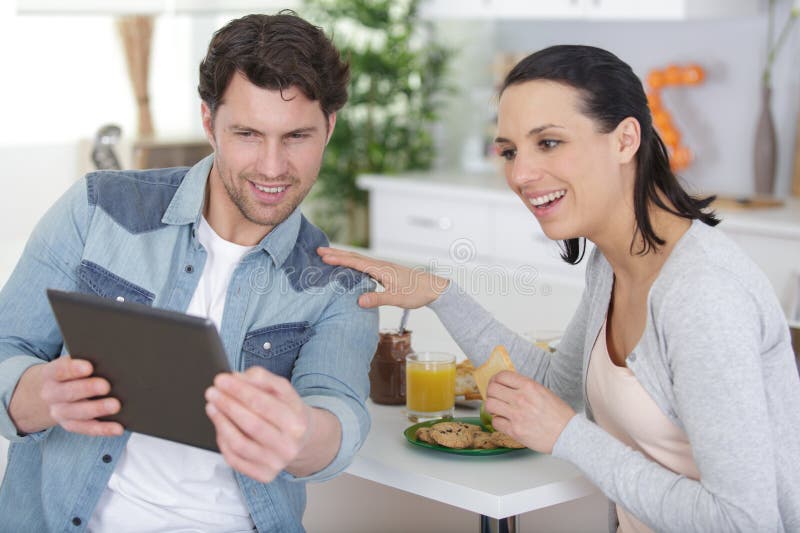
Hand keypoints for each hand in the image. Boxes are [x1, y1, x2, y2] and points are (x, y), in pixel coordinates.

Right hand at [10, 355, 122, 436]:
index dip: (73, 369)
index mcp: (51, 374)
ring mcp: (59, 412)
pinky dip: (103, 429)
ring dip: (97, 409)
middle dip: (88, 389)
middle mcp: (51, 394)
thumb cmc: (72, 373)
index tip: (89, 367)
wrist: (51, 392)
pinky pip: (87, 428)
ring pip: (77, 412)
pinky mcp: (70, 425)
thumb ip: (87, 361)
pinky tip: (118, 428)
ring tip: (115, 406)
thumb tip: (111, 360)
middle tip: (106, 386)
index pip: (59, 370)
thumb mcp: (72, 364)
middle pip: (68, 392)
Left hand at [205, 367, 312, 482]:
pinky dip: (222, 441)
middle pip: (251, 424)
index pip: (263, 404)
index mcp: (297, 423)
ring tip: (212, 406)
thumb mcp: (283, 390)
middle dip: (227, 405)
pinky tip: (219, 426)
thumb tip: (238, 378)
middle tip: (212, 392)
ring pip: (239, 444)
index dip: (239, 391)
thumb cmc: (288, 412)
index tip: (222, 380)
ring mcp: (275, 464)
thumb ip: (263, 379)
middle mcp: (288, 446)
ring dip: (221, 422)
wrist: (302, 439)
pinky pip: (235, 459)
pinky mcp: (263, 475)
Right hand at [317, 246, 448, 308]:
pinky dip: (353, 263)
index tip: (324, 256)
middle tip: (319, 250)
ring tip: (329, 255)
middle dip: (336, 253)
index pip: (355, 262)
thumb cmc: (417, 293)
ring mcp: (383, 268)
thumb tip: (358, 301)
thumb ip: (378, 299)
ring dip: (344, 257)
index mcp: (381, 269)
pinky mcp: (386, 272)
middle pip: (354, 257)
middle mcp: (380, 265)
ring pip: (359, 260)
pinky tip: (350, 267)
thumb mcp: (397, 298)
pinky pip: (365, 265)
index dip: (339, 259)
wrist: (434, 288)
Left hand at [485, 371, 575, 453]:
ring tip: (498, 409)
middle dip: (491, 392)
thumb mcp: (544, 392)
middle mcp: (520, 398)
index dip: (496, 379)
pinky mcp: (514, 430)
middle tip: (495, 396)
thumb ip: (526, 388)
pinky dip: (498, 421)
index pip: (502, 376)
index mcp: (529, 386)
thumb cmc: (560, 415)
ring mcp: (516, 415)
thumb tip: (510, 386)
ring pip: (490, 405)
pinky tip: (505, 421)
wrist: (568, 434)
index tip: (496, 383)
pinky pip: (495, 422)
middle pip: (492, 389)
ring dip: (492, 406)